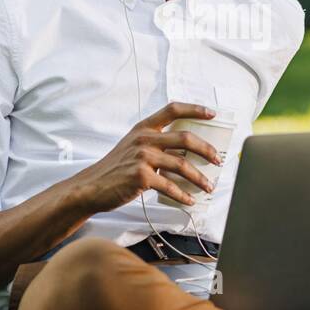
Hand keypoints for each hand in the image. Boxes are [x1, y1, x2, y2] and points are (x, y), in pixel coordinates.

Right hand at [72, 102, 224, 212]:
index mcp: (143, 128)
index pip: (173, 109)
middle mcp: (144, 139)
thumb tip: (185, 151)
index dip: (195, 109)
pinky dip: (183, 195)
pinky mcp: (141, 177)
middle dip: (206, 149)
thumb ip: (154, 143)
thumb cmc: (115, 168)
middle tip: (217, 160)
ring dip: (199, 178)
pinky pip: (170, 185)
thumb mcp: (132, 146)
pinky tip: (190, 200)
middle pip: (185, 138)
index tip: (212, 113)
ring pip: (182, 164)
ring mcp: (143, 157)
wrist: (92, 186)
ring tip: (208, 187)